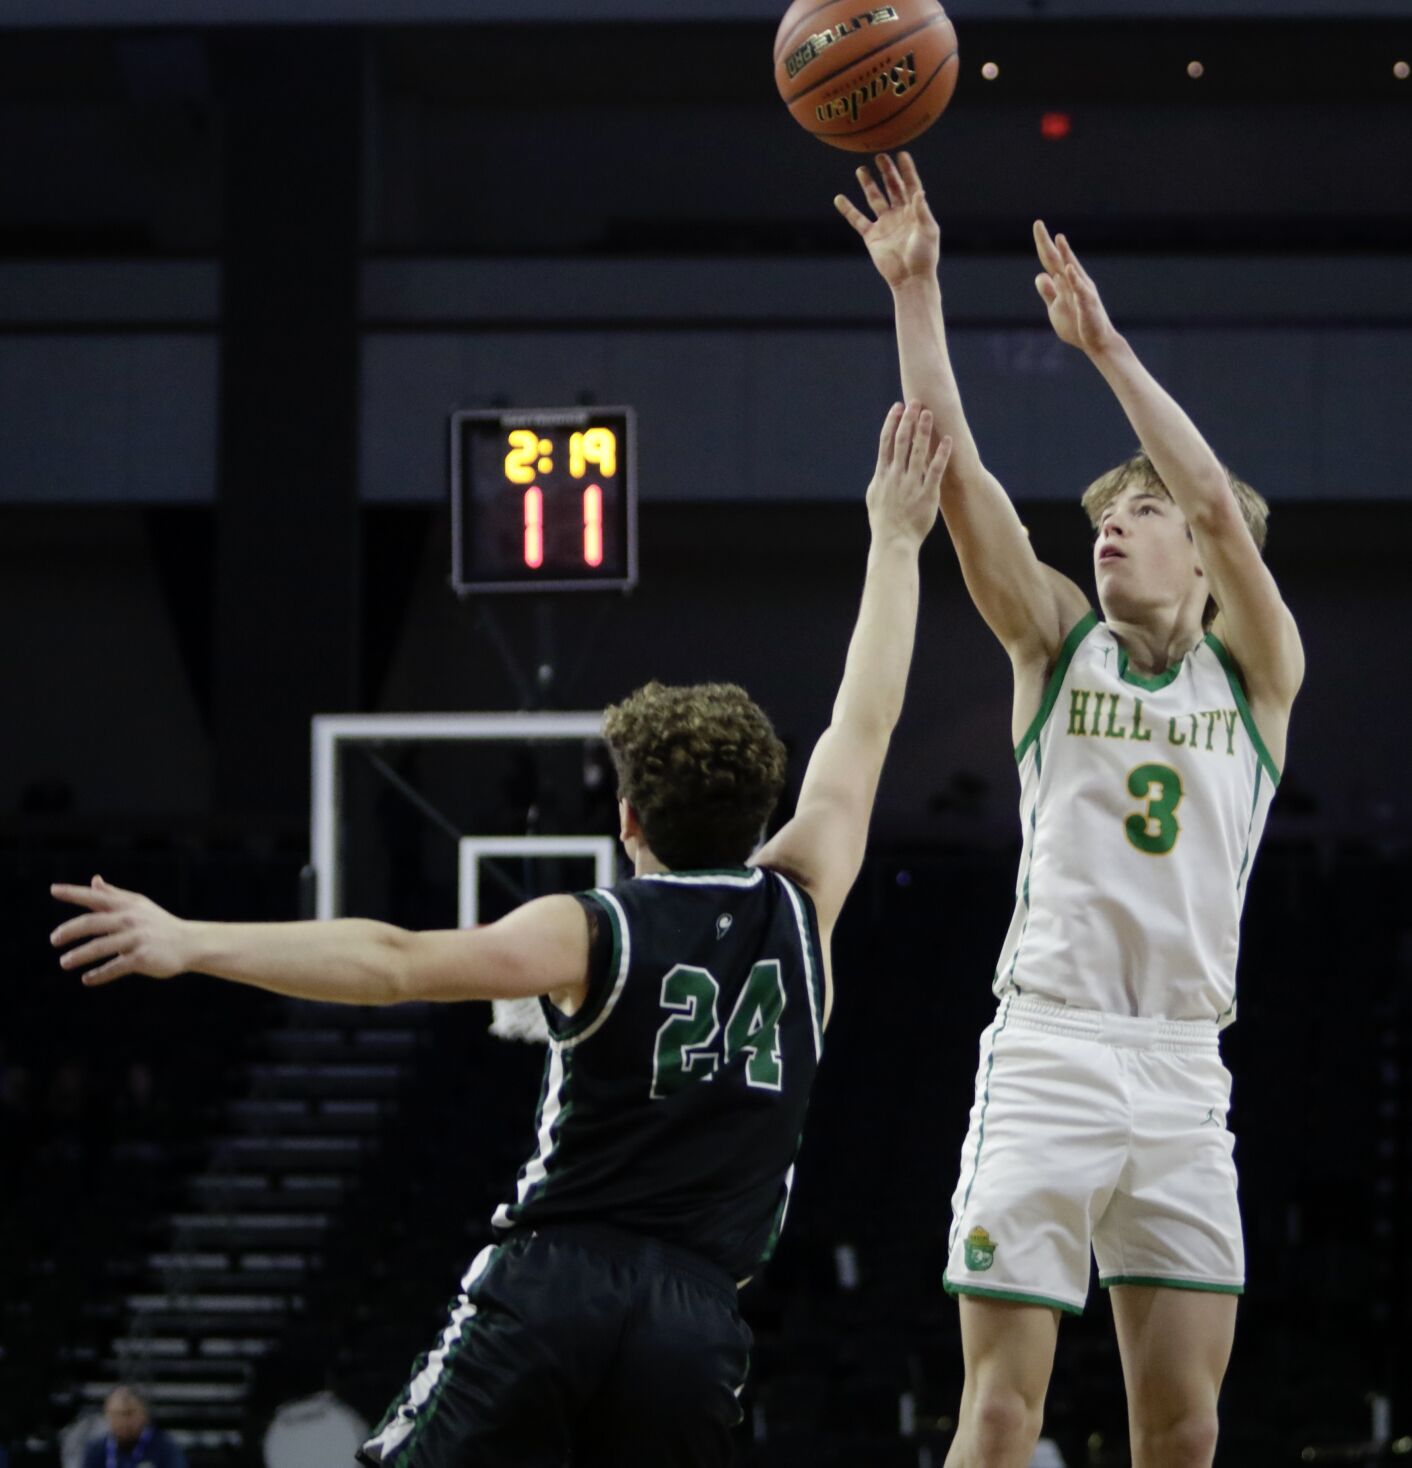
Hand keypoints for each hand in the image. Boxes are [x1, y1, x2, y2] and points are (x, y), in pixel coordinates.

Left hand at [50, 875, 190, 985]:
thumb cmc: (159, 923)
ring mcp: (136, 939)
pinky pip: (115, 967)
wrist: (189, 943)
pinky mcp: (142, 958)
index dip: (74, 893)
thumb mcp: (138, 905)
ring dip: (79, 956)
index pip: (96, 897)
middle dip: (69, 931)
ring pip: (100, 947)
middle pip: (92, 923)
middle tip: (54, 940)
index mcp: (127, 905)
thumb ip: (113, 895)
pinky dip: (99, 975)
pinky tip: (87, 979)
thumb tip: (94, 881)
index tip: (53, 890)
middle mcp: (130, 920)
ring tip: (64, 962)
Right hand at [835, 152, 939, 289]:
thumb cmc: (924, 256)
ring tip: (861, 169)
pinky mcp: (872, 236)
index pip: (910, 185)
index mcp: (915, 211)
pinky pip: (857, 220)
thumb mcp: (927, 232)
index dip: (907, 170)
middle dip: (887, 172)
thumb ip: (922, 211)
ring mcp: (885, 224)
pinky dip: (848, 209)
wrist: (910, 278)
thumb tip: (918, 191)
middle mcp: (899, 214)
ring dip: (868, 185)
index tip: (902, 154)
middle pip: (892, 187)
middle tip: (880, 156)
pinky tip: (839, 198)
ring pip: (874, 199)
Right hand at [866, 402, 951, 546]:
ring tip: (929, 413)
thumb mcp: (875, 498)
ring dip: (924, 431)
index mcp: (882, 476)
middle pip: (901, 442)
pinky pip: (935, 470)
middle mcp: (895, 476)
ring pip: (918, 452)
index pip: (886, 443)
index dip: (892, 423)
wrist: (893, 543)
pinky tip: (948, 441)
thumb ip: (880, 480)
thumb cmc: (884, 523)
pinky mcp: (927, 494)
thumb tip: (881, 469)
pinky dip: (941, 454)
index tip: (897, 408)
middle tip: (915, 402)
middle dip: (908, 420)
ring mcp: (911, 484)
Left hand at [1033, 221, 1119, 355]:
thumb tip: (1041, 275)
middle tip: (1037, 223)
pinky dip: (1074, 280)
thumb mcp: (1056, 307)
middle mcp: (1075, 282)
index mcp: (1066, 282)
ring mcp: (1082, 292)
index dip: (1043, 244)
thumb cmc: (1077, 324)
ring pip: (1071, 271)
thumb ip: (1048, 292)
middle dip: (1047, 243)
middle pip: (1058, 260)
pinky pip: (1080, 291)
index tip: (1037, 224)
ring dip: (1064, 255)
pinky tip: (1067, 270)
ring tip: (1057, 239)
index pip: (1051, 260)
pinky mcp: (1087, 305)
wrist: (1097, 341)